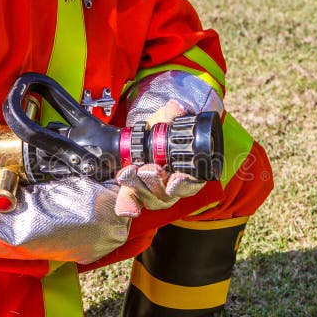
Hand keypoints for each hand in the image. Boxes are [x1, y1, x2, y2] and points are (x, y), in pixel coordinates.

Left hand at [114, 100, 205, 217]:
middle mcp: (171, 188)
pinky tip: (125, 208)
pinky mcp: (136, 195)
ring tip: (129, 172)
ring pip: (149, 198)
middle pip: (167, 193)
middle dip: (155, 182)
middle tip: (146, 169)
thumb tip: (176, 107)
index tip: (175, 178)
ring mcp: (154, 194)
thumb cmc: (158, 136)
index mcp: (186, 173)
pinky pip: (133, 204)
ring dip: (138, 186)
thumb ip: (170, 115)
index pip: (191, 184)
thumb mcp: (163, 122)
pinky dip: (129, 205)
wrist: (139, 142)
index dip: (184, 183)